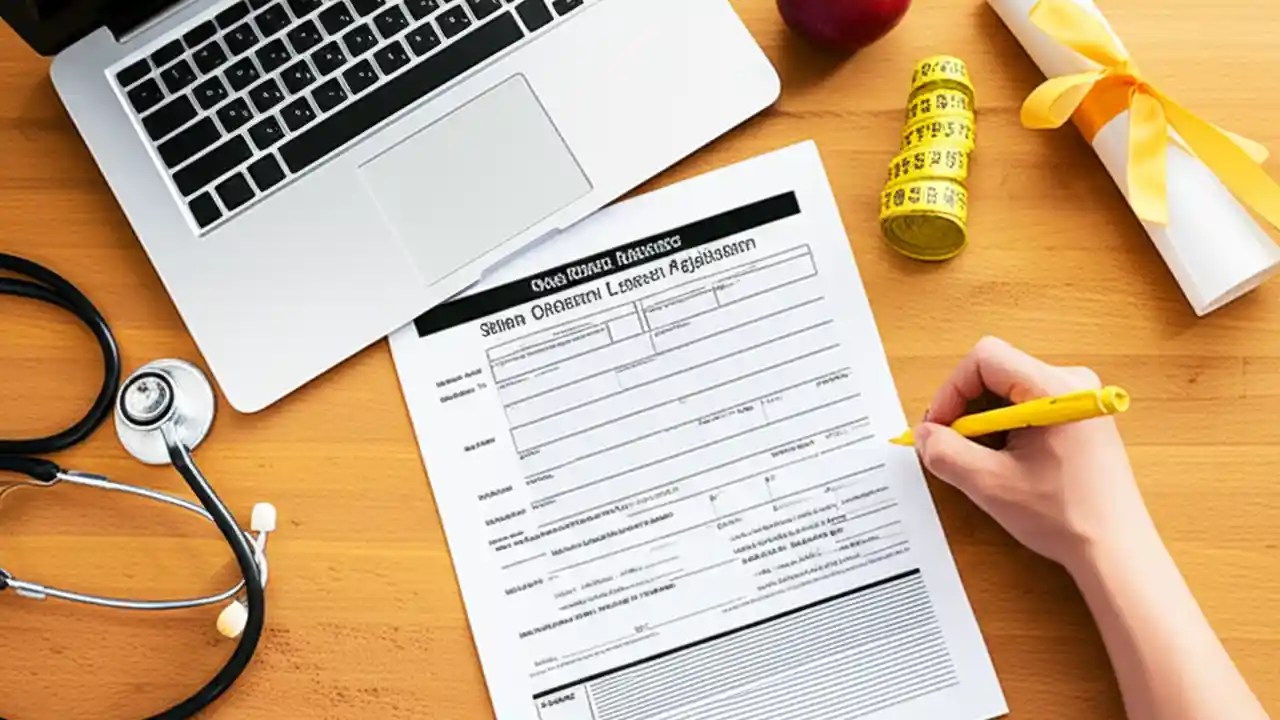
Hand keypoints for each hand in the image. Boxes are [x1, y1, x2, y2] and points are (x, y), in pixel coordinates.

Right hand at [913, 337, 1155, 570]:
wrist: (1115, 549)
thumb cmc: (1068, 517)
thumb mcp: (990, 485)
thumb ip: (945, 453)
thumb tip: (923, 435)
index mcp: (1056, 389)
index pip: (985, 358)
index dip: (951, 390)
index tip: (939, 426)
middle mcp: (1073, 383)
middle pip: (996, 372)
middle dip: (965, 408)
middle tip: (952, 446)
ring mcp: (1080, 399)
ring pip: (1009, 390)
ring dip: (984, 422)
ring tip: (982, 461)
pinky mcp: (1080, 417)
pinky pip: (1027, 405)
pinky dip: (1004, 429)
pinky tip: (1005, 463)